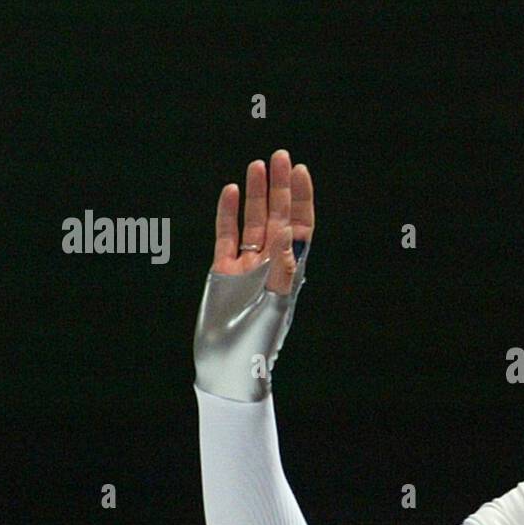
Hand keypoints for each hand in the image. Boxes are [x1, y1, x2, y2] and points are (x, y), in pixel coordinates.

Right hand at [194, 149, 316, 400]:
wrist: (228, 368)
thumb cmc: (258, 343)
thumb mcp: (274, 304)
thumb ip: (281, 267)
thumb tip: (285, 231)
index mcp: (290, 273)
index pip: (299, 227)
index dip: (301, 200)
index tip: (301, 171)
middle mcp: (271, 266)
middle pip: (277, 218)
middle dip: (280, 188)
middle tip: (280, 155)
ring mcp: (246, 268)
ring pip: (252, 223)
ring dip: (256, 195)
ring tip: (257, 165)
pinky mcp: (222, 273)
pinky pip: (226, 236)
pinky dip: (228, 214)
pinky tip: (231, 191)